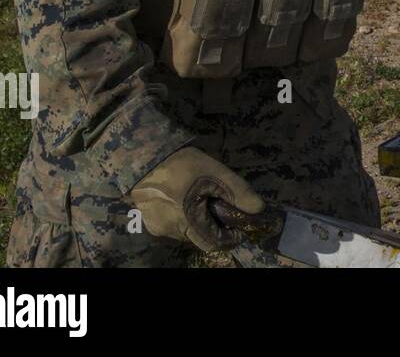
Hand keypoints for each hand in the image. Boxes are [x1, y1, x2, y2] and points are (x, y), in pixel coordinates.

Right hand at [130, 146, 265, 251]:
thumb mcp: (214, 172)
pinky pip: (174, 226)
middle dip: (215, 226)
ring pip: (187, 232)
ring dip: (198, 221)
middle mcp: (170, 231)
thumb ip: (238, 192)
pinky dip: (184, 217)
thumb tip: (258, 209)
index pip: (214, 244)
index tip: (239, 223)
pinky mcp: (148, 221)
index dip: (230, 236)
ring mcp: (157, 228)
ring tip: (201, 198)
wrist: (141, 156)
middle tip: (220, 205)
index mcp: (186, 221)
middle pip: (201, 238)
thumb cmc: (179, 164)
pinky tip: (184, 199)